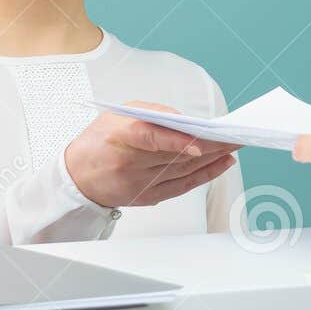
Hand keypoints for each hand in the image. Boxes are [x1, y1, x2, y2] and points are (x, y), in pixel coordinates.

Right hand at [65, 102, 239, 208]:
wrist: (77, 178)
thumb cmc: (98, 142)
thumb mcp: (117, 114)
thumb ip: (151, 112)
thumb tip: (184, 119)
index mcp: (119, 137)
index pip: (150, 138)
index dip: (176, 142)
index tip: (198, 142)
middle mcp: (130, 163)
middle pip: (176, 155)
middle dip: (208, 145)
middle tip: (233, 135)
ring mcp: (140, 184)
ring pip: (184, 170)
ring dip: (213, 158)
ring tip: (233, 145)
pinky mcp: (149, 197)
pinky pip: (183, 187)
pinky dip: (206, 175)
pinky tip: (222, 164)